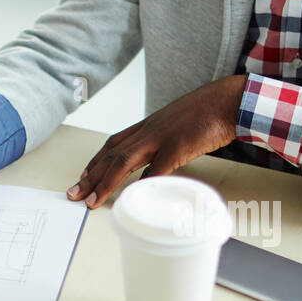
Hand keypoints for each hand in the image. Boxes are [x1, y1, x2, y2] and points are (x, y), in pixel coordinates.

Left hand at [68, 74, 246, 207]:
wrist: (228, 100)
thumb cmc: (208, 113)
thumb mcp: (178, 125)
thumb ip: (165, 142)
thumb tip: (159, 161)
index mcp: (148, 126)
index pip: (113, 143)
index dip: (96, 161)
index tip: (83, 176)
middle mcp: (149, 130)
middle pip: (111, 154)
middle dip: (90, 176)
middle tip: (73, 194)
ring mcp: (162, 137)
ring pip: (124, 161)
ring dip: (105, 182)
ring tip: (91, 200)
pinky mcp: (178, 145)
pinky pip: (157, 168)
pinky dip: (142, 183)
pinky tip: (131, 197)